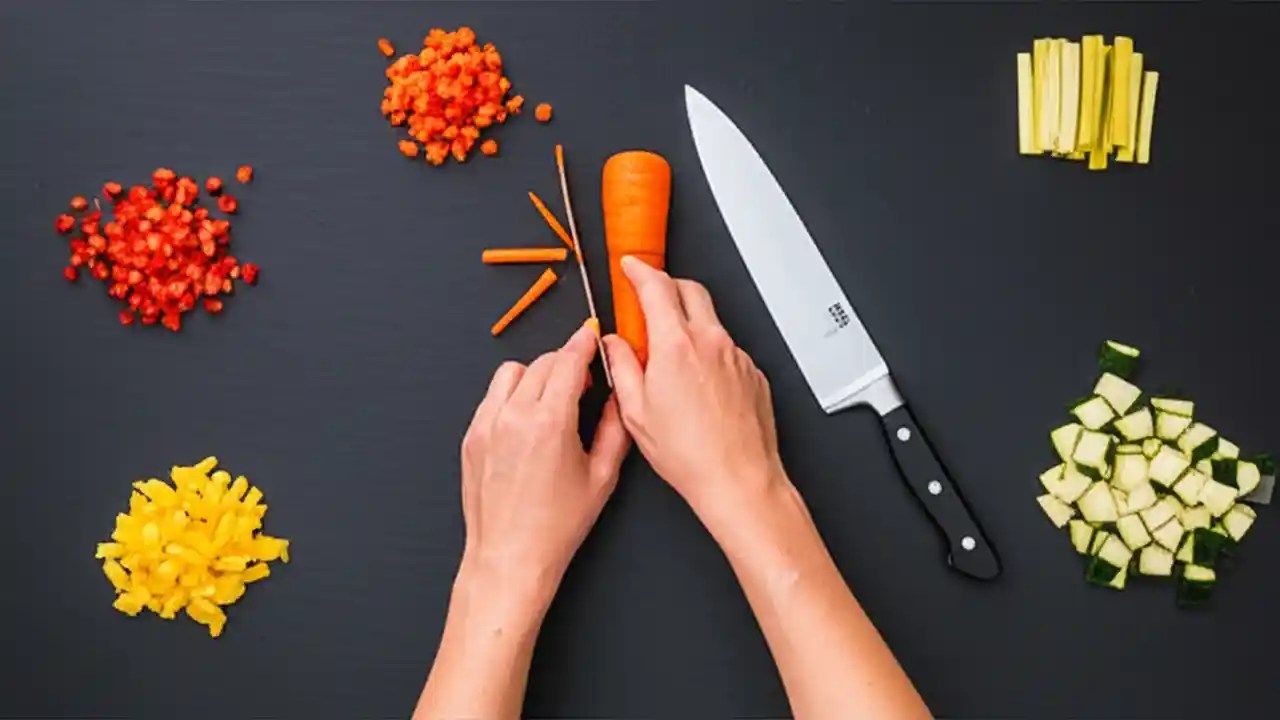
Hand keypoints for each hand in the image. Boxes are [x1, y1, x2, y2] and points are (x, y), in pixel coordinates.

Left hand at [458, 323, 630, 607]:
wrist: (509, 557)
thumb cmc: (556, 527)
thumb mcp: (601, 477)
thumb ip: (614, 429)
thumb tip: (618, 399)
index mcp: (549, 422)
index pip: (568, 360)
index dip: (584, 342)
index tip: (591, 334)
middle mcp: (513, 416)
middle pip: (542, 362)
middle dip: (565, 363)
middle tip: (583, 383)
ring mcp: (487, 425)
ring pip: (512, 373)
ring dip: (535, 376)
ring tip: (552, 401)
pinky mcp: (472, 437)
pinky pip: (492, 398)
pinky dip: (512, 397)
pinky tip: (528, 420)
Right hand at [604, 256, 786, 523]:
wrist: (739, 479)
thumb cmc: (689, 455)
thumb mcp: (636, 412)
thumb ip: (622, 368)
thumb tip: (613, 345)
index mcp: (676, 347)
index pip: (656, 288)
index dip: (640, 271)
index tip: (631, 267)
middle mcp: (711, 342)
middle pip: (690, 290)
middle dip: (667, 286)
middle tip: (649, 299)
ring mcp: (737, 355)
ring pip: (711, 320)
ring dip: (689, 323)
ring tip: (672, 356)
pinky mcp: (753, 372)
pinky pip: (728, 348)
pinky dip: (709, 352)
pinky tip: (699, 384)